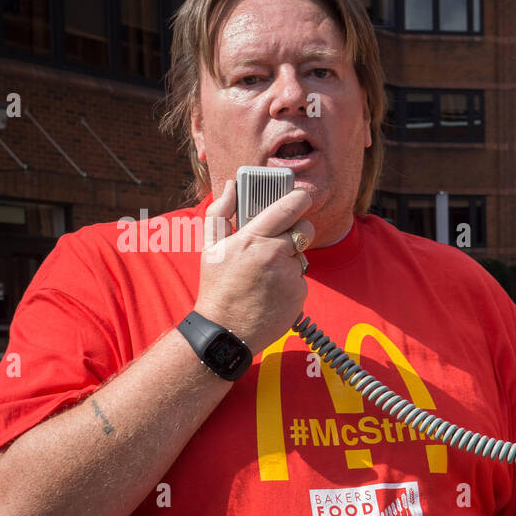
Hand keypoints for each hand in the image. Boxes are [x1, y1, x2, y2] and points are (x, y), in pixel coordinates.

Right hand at [193, 179, 314, 355]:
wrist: (227, 330)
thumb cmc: (217, 286)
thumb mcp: (210, 247)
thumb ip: (220, 212)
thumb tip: (231, 185)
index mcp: (253, 239)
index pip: (288, 208)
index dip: (299, 198)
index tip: (302, 196)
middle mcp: (275, 254)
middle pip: (304, 230)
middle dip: (298, 230)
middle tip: (284, 238)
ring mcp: (290, 275)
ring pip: (302, 255)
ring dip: (290, 259)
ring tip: (267, 273)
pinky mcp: (300, 293)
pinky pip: (301, 278)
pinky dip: (291, 281)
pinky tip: (273, 290)